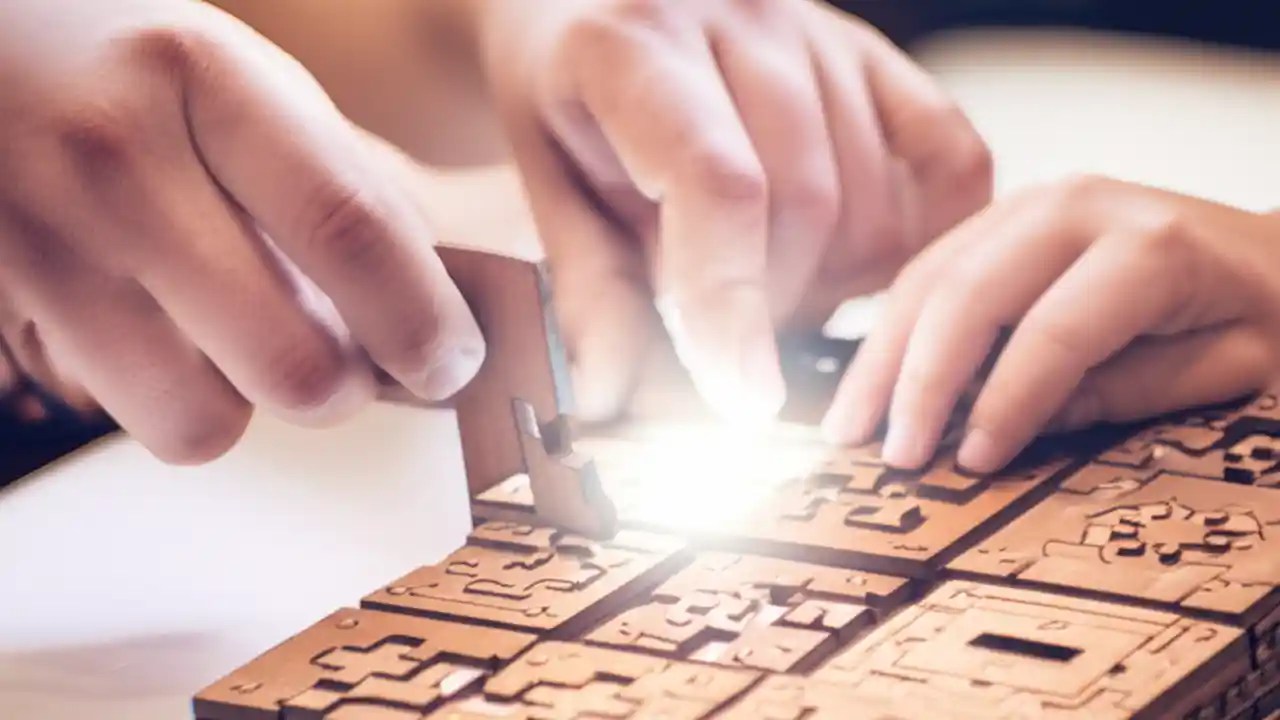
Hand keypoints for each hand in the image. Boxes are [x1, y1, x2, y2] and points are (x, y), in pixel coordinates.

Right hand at [0, 1, 482, 462]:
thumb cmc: (125, 67)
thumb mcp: (244, 80)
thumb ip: (340, 184)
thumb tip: (432, 307)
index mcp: (205, 76)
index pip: (351, 231)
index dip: (422, 323)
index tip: (451, 362)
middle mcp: (115, 158)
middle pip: (290, 364)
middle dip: (346, 389)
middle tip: (348, 365)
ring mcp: (37, 245)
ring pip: (199, 422)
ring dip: (241, 400)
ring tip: (225, 336)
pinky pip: (115, 415)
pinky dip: (157, 393)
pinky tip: (148, 327)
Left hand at [472, 0, 989, 420]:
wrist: (598, 11)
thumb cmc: (570, 98)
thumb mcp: (548, 186)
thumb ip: (587, 284)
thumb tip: (612, 391)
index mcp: (633, 45)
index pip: (717, 184)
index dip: (734, 303)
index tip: (743, 398)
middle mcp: (743, 17)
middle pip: (804, 201)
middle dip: (771, 303)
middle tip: (727, 333)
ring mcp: (821, 31)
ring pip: (871, 198)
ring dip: (831, 280)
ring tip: (768, 284)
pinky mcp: (875, 54)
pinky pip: (948, 155)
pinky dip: (920, 233)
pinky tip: (856, 266)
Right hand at [823, 176, 1279, 471]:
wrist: (1267, 253)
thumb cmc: (1259, 317)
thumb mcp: (1227, 369)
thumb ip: (1124, 393)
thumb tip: (1008, 425)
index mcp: (1149, 245)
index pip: (1052, 333)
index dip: (1004, 404)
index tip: (971, 466)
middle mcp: (1077, 207)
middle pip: (968, 294)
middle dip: (917, 382)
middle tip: (889, 455)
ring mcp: (1031, 203)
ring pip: (930, 277)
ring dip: (881, 357)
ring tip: (848, 426)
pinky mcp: (1001, 219)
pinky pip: (929, 268)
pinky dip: (891, 328)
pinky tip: (869, 380)